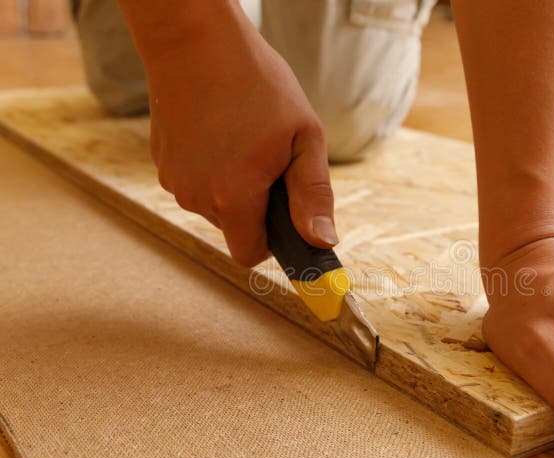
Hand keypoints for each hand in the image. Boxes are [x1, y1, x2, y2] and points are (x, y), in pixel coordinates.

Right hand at [144, 8, 335, 265]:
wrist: (195, 39)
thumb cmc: (258, 83)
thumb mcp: (303, 138)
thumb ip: (313, 195)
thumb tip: (322, 242)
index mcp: (234, 196)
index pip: (249, 254)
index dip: (271, 240)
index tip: (283, 212)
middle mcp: (196, 196)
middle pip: (233, 228)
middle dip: (254, 206)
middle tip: (267, 157)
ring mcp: (174, 180)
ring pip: (212, 206)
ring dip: (231, 186)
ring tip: (242, 139)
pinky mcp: (161, 163)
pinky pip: (194, 183)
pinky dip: (209, 170)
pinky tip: (219, 132)